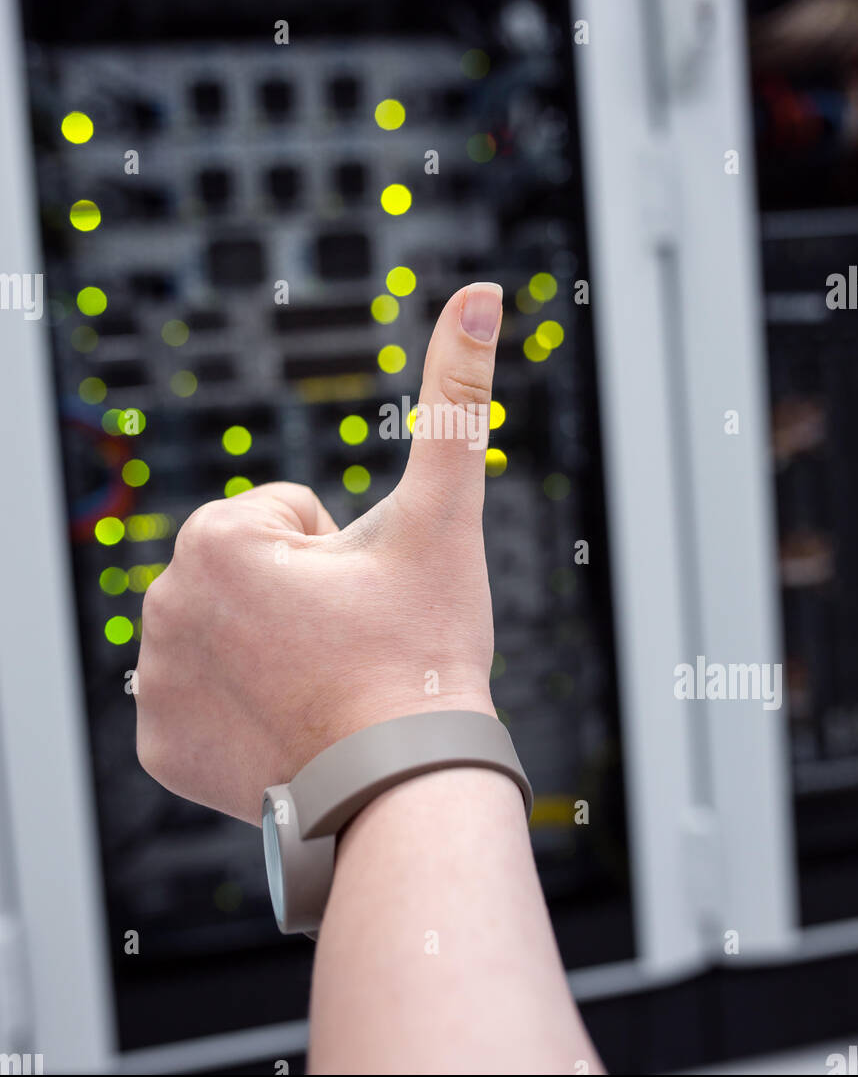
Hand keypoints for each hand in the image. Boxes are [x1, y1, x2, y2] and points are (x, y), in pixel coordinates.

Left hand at [134, 283, 503, 823]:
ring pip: (228, 631)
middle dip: (297, 600)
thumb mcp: (444, 517)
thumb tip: (481, 292)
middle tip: (344, 650)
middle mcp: (164, 603)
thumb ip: (456, 397)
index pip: (284, 519)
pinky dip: (239, 708)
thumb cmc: (422, 651)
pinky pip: (201, 697)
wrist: (404, 784)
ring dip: (268, 647)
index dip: (337, 557)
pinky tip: (285, 728)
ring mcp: (156, 679)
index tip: (359, 606)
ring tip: (317, 689)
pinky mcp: (159, 743)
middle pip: (251, 574)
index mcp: (219, 539)